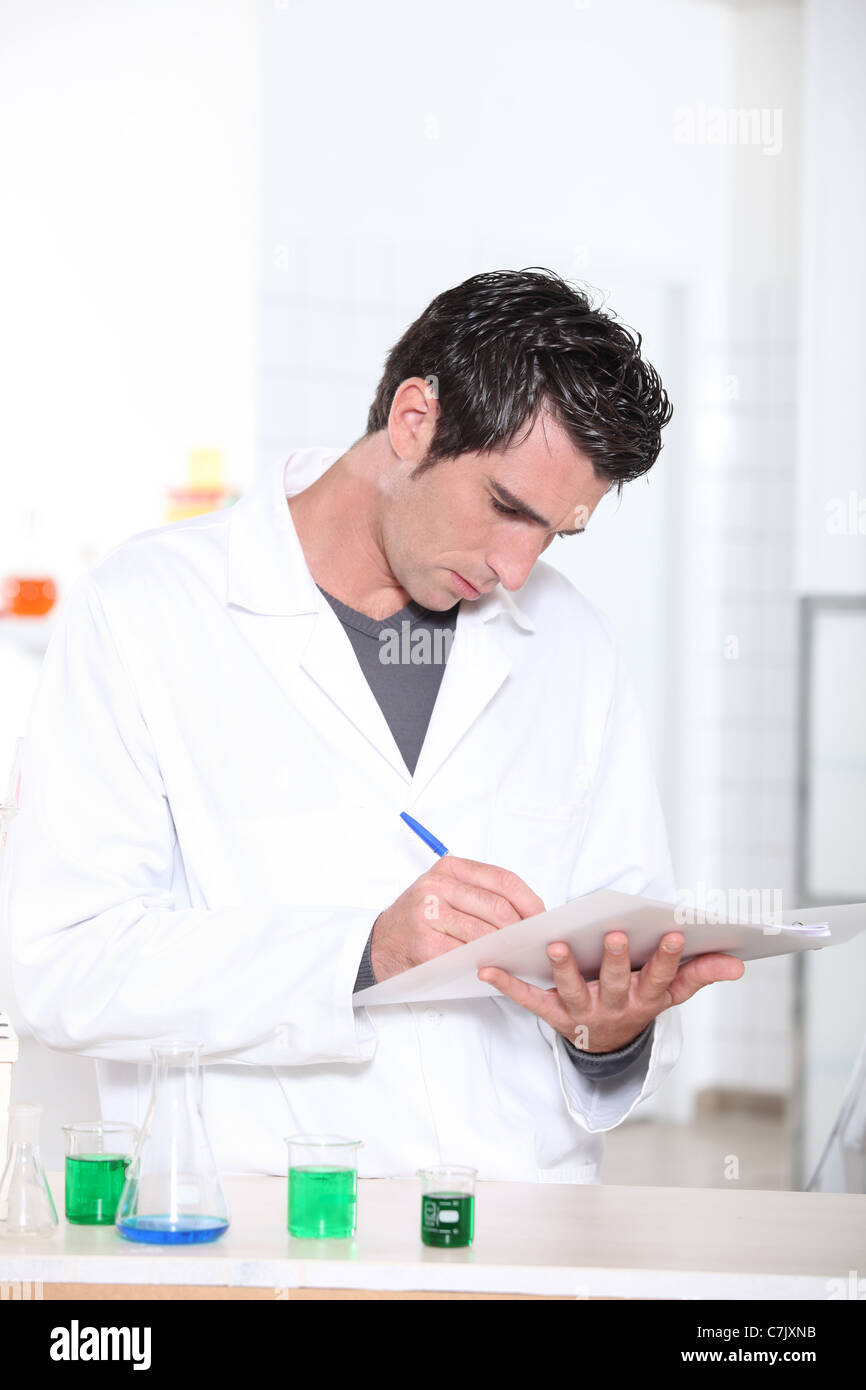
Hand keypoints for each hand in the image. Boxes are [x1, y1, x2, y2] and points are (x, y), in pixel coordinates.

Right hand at [371, 856, 545, 982]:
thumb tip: (530, 913)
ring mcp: (429, 914)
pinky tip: (496, 966)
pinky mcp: (426, 945)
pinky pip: (468, 954)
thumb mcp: (447, 893)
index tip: (544, 919)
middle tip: (536, 943)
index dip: (530, 901)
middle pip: (498, 907)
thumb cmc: (420, 921)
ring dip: (509, 948)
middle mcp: (437, 886)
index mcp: (449, 868)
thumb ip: (482, 895)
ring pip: (486, 933)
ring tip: (520, 955)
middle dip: (523, 929)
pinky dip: (487, 962)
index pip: (503, 880)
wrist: (379, 946)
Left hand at [477, 930, 745, 1051]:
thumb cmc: (639, 1000)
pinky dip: (507, 985)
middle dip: (619, 960)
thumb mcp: (672, 993)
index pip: (663, 979)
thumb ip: (701, 974)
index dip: (670, 959)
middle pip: (618, 984)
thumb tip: (737, 962)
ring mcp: (582, 1013)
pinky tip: (487, 968)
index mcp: (647, 1000)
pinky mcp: (552, 1015)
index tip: (675, 933)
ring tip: (557, 945)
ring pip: (574, 991)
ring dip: (565, 968)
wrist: (606, 1045)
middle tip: (617, 935)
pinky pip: (529, 1001)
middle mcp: (615, 1008)